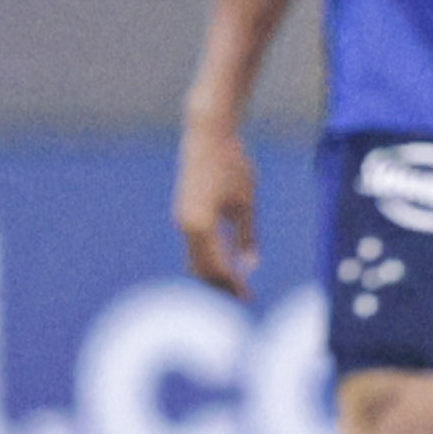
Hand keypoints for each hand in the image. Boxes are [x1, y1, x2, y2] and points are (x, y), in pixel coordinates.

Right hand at [173, 120, 257, 297]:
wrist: (207, 136)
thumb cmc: (232, 165)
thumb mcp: (246, 202)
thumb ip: (247, 235)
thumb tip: (250, 266)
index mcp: (201, 225)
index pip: (218, 267)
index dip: (234, 285)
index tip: (250, 297)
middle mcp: (186, 225)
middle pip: (202, 268)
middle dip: (222, 285)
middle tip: (244, 296)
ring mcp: (182, 219)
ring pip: (195, 258)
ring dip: (214, 273)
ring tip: (236, 284)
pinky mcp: (185, 212)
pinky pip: (195, 244)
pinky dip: (209, 257)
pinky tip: (226, 262)